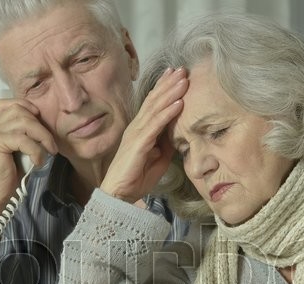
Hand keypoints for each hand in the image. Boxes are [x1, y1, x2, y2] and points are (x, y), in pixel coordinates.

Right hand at [0, 96, 57, 244]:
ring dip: (42, 136)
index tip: (40, 120)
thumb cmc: (10, 176)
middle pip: (19, 110)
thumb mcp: (20, 150)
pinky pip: (22, 139)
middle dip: (40, 125)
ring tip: (49, 151)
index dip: (26, 106)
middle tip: (50, 143)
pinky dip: (35, 149)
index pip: (8, 103)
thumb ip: (26, 134)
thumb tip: (45, 123)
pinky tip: (38, 161)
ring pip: (23, 122)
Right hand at [100, 67, 188, 202]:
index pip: (153, 104)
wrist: (119, 194)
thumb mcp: (158, 159)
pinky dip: (168, 112)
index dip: (164, 88)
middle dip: (169, 83)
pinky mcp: (139, 143)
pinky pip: (156, 125)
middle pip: (154, 100)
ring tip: (184, 79)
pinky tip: (179, 102)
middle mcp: (137, 127)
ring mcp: (136, 134)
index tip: (176, 75)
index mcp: (140, 130)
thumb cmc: (136, 178)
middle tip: (182, 68)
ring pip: (156, 108)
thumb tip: (178, 133)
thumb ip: (166, 144)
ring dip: (171, 92)